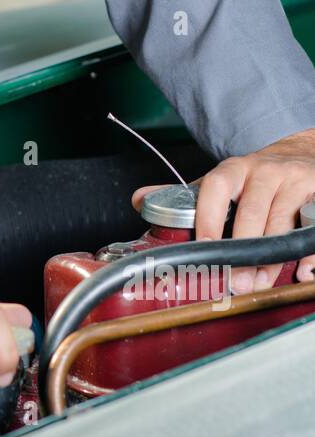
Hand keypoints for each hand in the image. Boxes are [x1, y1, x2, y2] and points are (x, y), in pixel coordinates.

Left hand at [132, 127, 314, 293]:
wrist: (299, 153)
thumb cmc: (254, 179)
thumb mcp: (219, 182)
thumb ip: (183, 196)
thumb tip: (140, 201)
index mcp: (234, 169)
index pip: (216, 188)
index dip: (208, 218)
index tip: (203, 249)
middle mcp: (266, 172)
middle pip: (252, 213)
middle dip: (243, 251)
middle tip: (234, 282)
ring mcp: (295, 183)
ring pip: (283, 224)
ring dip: (271, 260)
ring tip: (259, 283)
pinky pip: (314, 224)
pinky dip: (309, 253)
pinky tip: (302, 271)